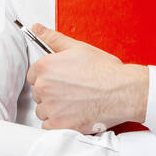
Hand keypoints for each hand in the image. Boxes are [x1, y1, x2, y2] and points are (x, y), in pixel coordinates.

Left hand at [26, 23, 144, 134]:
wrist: (122, 92)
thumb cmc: (104, 71)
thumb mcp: (78, 48)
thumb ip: (53, 39)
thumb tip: (36, 28)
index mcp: (45, 67)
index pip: (33, 75)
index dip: (48, 77)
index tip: (60, 80)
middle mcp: (43, 87)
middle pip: (38, 93)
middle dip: (52, 93)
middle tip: (72, 91)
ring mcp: (50, 108)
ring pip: (43, 110)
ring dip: (54, 109)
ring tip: (75, 103)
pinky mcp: (59, 125)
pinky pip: (48, 126)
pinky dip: (59, 123)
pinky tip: (73, 115)